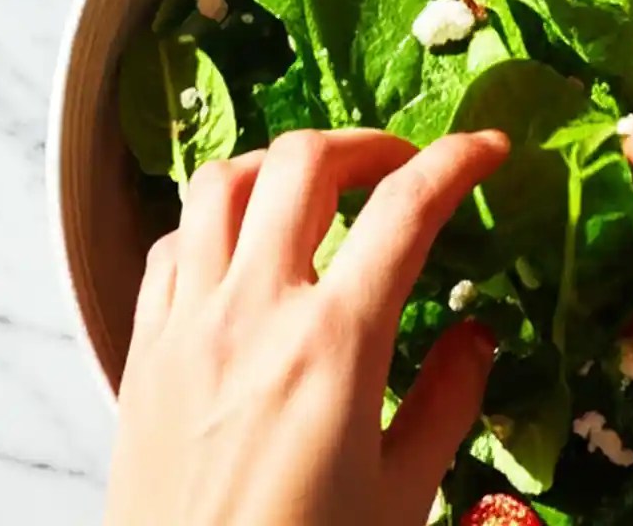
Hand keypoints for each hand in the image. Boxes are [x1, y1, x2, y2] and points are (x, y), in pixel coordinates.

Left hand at [104, 129, 508, 525]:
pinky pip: (173, 243)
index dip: (457, 161)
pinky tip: (245, 248)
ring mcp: (187, 320)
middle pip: (303, 163)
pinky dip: (215, 219)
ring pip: (221, 182)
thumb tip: (477, 333)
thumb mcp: (406, 490)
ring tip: (321, 189)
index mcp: (334, 342)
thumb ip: (449, 398)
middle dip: (367, 143)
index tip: (490, 148)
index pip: (405, 210)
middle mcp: (254, 308)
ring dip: (281, 165)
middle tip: (403, 167)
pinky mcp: (143, 344)